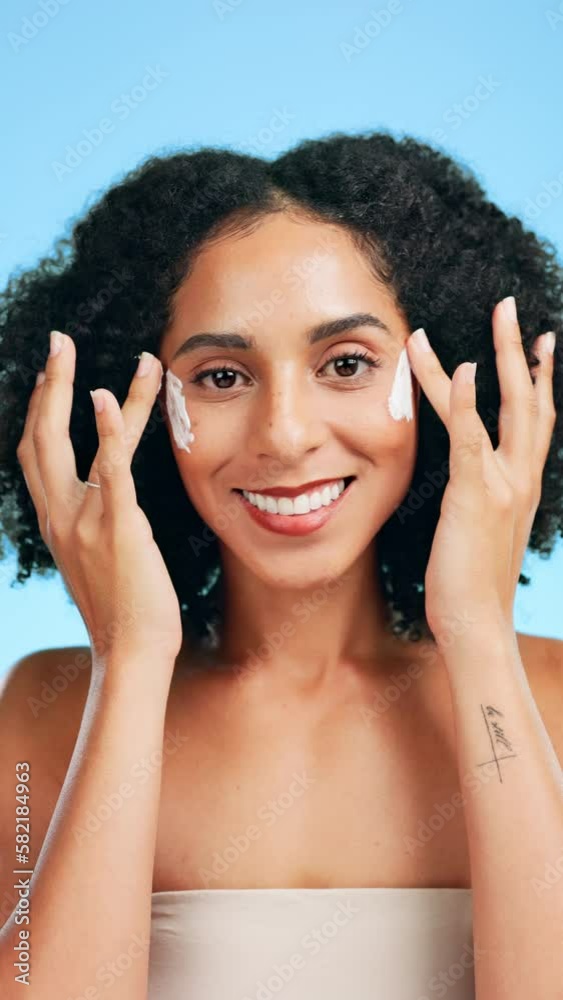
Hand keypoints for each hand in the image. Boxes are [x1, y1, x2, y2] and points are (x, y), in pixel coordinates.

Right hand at [16, 332, 183, 666]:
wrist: (130, 653)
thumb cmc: (124, 610)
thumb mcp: (97, 560)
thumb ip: (93, 525)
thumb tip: (108, 503)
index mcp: (55, 521)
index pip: (35, 454)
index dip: (40, 409)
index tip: (53, 373)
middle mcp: (59, 516)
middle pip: (39, 437)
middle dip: (49, 383)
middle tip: (59, 340)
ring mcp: (84, 520)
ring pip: (74, 442)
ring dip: (84, 390)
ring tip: (111, 353)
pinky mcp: (118, 527)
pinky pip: (109, 470)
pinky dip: (106, 430)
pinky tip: (106, 396)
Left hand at [406, 299, 555, 641]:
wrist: (477, 624)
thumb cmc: (471, 582)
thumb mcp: (482, 531)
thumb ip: (482, 499)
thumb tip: (472, 485)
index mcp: (523, 484)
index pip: (536, 420)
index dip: (538, 378)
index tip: (539, 343)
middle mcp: (522, 477)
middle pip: (529, 400)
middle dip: (521, 349)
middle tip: (511, 306)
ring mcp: (503, 483)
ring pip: (503, 404)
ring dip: (499, 353)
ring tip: (494, 312)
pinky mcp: (475, 493)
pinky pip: (471, 438)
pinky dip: (465, 400)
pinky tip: (462, 366)